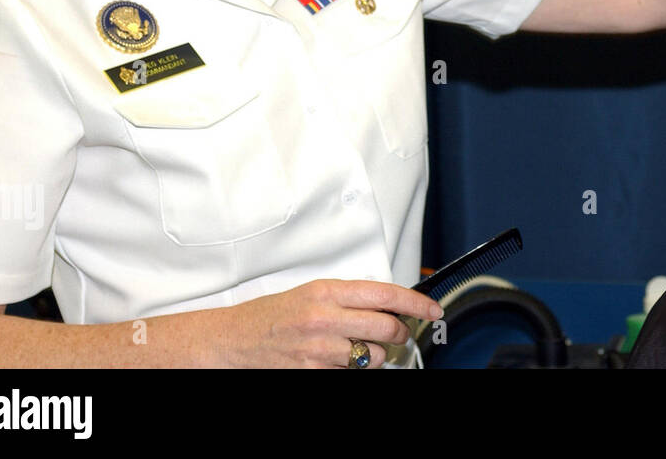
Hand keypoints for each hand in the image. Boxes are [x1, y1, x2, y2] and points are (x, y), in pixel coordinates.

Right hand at [221, 279, 443, 367]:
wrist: (233, 340)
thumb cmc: (271, 316)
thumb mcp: (311, 293)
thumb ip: (348, 298)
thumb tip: (388, 303)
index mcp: (327, 291)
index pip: (385, 293)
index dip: (416, 303)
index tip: (432, 309)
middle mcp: (325, 317)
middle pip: (387, 326)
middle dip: (399, 333)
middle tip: (398, 334)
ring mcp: (319, 348)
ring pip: (373, 355)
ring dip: (375, 355)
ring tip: (358, 348)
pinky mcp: (313, 371)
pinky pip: (350, 373)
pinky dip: (351, 368)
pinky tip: (337, 360)